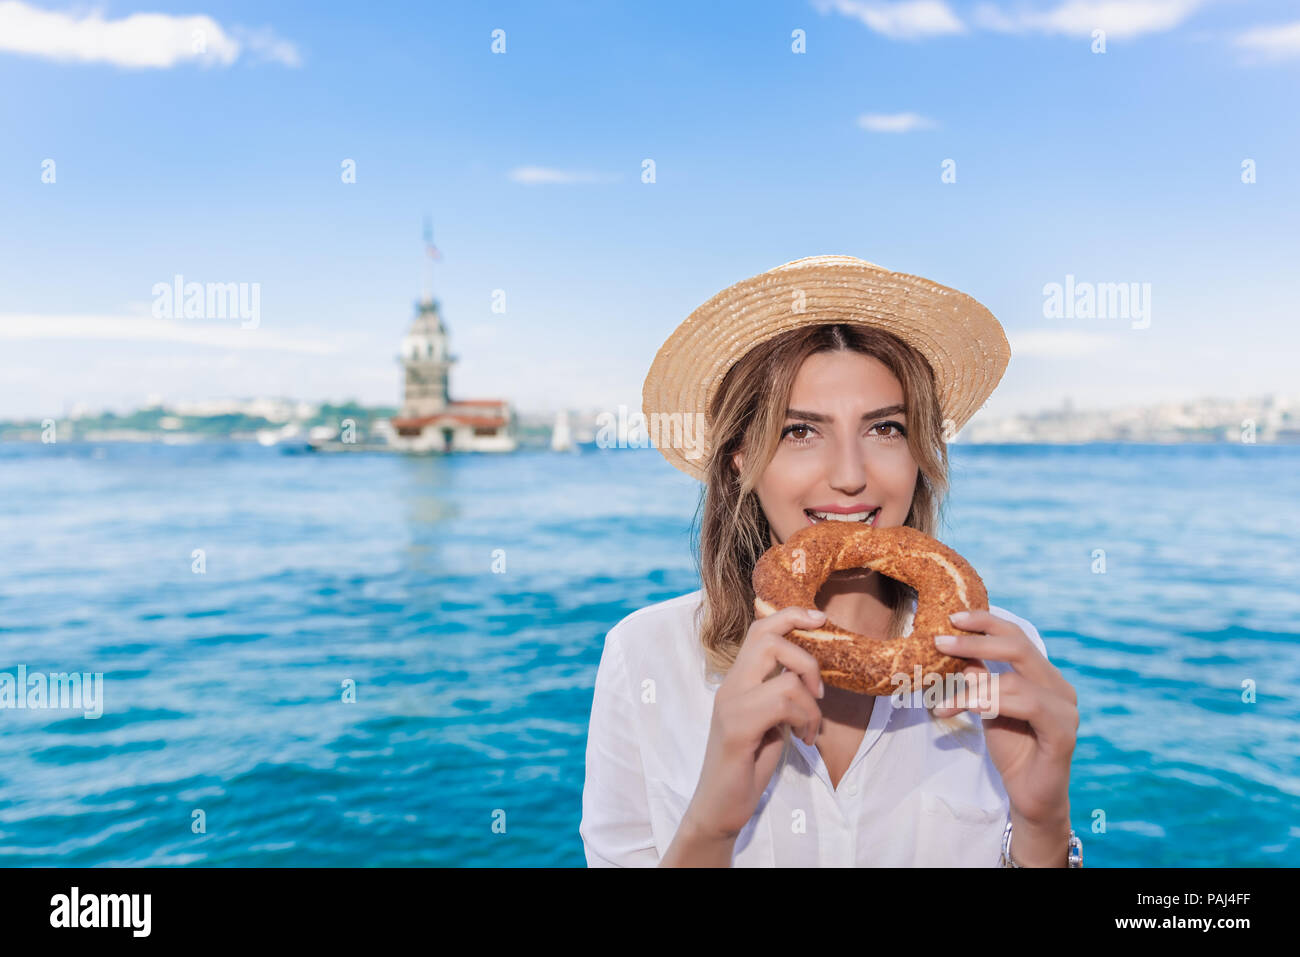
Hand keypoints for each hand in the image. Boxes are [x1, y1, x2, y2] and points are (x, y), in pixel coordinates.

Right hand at [686, 606, 826, 840]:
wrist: (719, 807)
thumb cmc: (748, 764)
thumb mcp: (771, 719)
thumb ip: (782, 693)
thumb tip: (808, 673)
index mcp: (738, 680)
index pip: (760, 629)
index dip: (791, 615)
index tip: (820, 617)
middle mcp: (730, 686)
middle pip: (769, 639)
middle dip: (808, 660)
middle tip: (819, 691)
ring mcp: (731, 706)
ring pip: (787, 678)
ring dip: (812, 706)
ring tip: (810, 728)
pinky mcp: (737, 729)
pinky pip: (783, 705)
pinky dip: (805, 721)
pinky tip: (803, 740)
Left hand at [931, 609, 1077, 828]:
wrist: (1029, 796)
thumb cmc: (1012, 749)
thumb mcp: (987, 706)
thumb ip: (979, 677)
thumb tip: (956, 646)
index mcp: (1044, 676)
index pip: (1017, 637)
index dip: (987, 622)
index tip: (953, 617)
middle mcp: (1059, 687)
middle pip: (1019, 648)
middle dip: (975, 642)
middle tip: (939, 642)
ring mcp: (1066, 709)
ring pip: (1014, 681)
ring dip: (970, 688)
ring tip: (940, 702)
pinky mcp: (1063, 733)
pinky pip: (1023, 706)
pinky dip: (989, 703)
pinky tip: (963, 709)